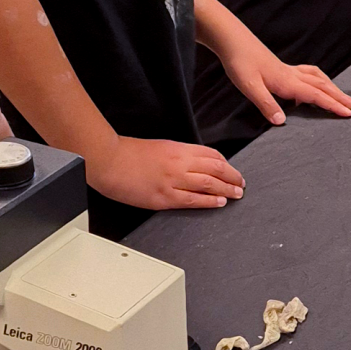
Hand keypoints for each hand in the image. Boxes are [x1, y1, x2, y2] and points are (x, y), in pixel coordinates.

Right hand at [93, 135, 245, 210]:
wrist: (109, 161)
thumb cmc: (129, 153)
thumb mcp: (160, 146)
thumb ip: (178, 154)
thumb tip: (195, 163)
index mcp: (178, 149)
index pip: (212, 156)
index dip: (227, 164)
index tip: (232, 170)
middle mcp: (179, 164)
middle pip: (216, 169)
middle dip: (233, 177)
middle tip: (241, 184)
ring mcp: (172, 181)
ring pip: (208, 185)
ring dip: (226, 190)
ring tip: (236, 194)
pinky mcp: (163, 198)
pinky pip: (192, 201)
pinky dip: (209, 201)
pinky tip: (219, 203)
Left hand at [224, 46, 350, 128]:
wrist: (233, 41)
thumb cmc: (240, 63)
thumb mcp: (249, 87)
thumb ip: (267, 104)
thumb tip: (282, 122)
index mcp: (287, 82)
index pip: (316, 96)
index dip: (333, 105)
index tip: (349, 113)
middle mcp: (292, 75)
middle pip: (323, 86)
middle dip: (340, 97)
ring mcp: (288, 70)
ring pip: (318, 78)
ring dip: (332, 87)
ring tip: (342, 96)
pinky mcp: (282, 68)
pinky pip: (308, 74)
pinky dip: (318, 80)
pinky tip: (315, 84)